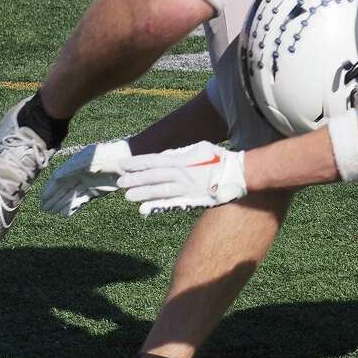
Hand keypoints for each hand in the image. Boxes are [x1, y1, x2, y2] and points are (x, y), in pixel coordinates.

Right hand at [40, 138, 130, 216]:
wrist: (127, 159)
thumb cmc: (107, 156)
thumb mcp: (87, 160)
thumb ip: (71, 168)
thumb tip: (56, 177)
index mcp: (75, 166)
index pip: (59, 179)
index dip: (50, 189)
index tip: (42, 199)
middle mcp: (79, 175)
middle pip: (64, 189)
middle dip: (54, 199)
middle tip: (45, 210)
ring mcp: (88, 183)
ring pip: (72, 196)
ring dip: (62, 204)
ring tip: (53, 213)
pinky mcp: (97, 190)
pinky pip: (82, 199)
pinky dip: (74, 206)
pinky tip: (66, 213)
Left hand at [117, 141, 246, 216]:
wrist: (238, 174)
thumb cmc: (220, 159)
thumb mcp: (200, 148)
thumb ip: (180, 153)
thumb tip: (164, 157)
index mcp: (182, 160)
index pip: (153, 161)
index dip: (137, 163)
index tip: (122, 165)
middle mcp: (181, 174)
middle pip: (153, 177)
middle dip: (134, 179)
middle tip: (119, 182)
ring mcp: (186, 188)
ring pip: (158, 191)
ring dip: (141, 193)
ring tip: (127, 196)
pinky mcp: (191, 200)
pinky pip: (170, 204)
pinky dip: (156, 206)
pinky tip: (144, 209)